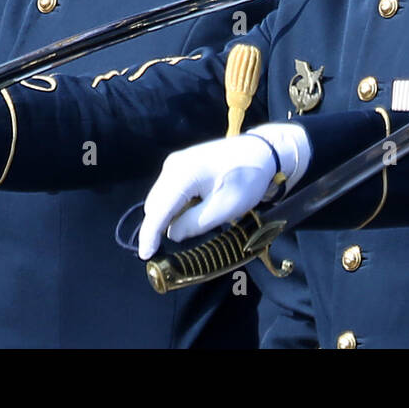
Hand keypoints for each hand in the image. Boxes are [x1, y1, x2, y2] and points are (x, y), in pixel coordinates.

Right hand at [137, 122, 309, 258]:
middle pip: (155, 205)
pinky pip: (170, 191)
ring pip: (161, 198)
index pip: (157, 210)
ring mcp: (176, 163)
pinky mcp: (182, 164)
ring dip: (169, 216)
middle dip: (159, 227)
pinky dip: (176, 206)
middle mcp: (173, 165)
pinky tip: (194, 211)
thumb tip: (172, 234)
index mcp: (182, 174)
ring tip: (192, 225)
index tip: (146, 256)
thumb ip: (195, 223)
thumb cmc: (248, 178)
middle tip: (175, 246)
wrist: (262, 151)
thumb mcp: (225, 207)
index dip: (149, 235)